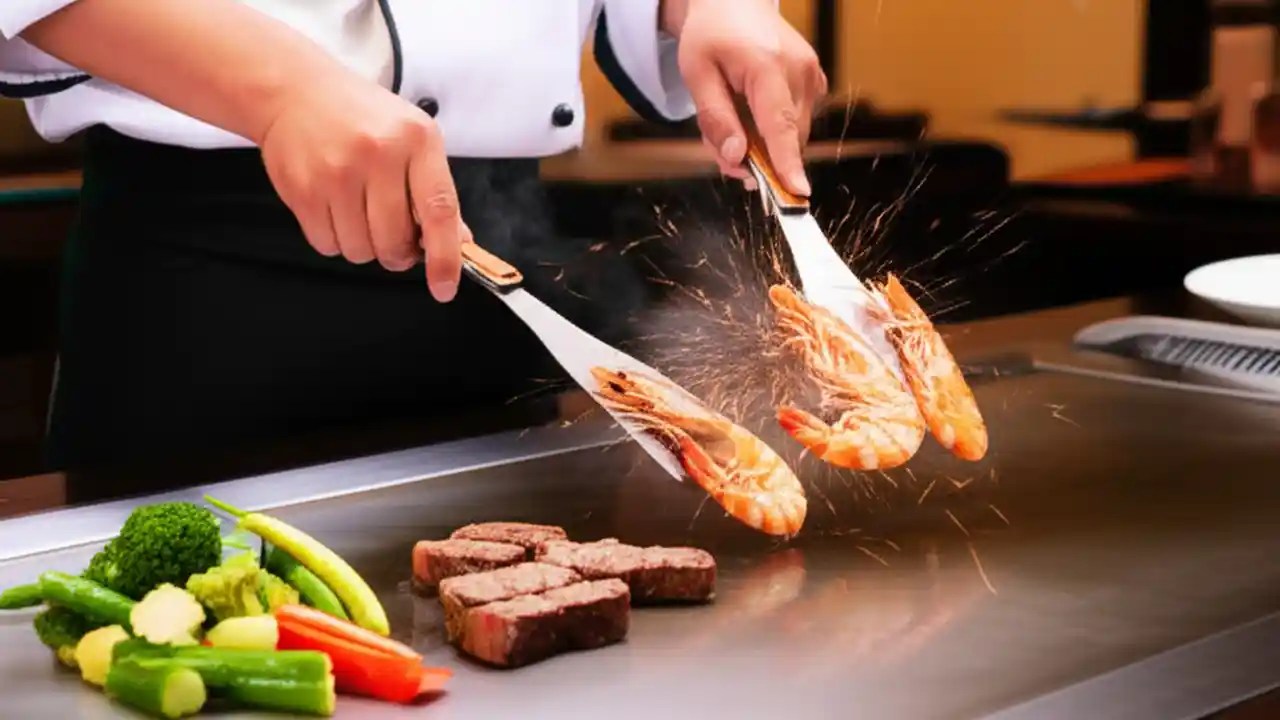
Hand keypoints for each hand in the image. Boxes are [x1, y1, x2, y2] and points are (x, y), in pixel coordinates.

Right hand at [259, 75, 470, 301]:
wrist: (297, 92)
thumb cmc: (363, 118)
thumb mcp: (414, 139)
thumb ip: (436, 192)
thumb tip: (458, 244)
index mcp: (417, 140)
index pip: (439, 212)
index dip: (445, 258)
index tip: (444, 287)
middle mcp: (378, 154)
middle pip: (395, 243)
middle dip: (397, 252)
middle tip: (392, 231)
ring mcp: (337, 172)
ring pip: (360, 251)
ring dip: (364, 244)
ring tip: (358, 208)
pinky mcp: (303, 189)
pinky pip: (327, 245)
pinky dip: (335, 238)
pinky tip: (334, 206)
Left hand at [668, 0, 826, 195]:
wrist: (735, 1)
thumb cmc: (712, 34)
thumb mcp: (697, 74)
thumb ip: (716, 119)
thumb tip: (737, 157)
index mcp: (767, 66)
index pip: (780, 125)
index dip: (787, 163)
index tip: (797, 193)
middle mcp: (798, 70)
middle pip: (786, 138)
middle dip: (757, 158)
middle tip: (722, 152)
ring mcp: (812, 75)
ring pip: (792, 135)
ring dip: (763, 144)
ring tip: (733, 122)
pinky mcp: (815, 81)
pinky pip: (796, 123)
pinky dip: (773, 131)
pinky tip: (751, 114)